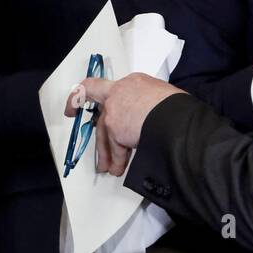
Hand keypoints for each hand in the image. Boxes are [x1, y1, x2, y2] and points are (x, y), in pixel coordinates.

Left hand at [63, 73, 182, 176]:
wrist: (174, 114)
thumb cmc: (176, 104)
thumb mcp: (163, 94)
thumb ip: (149, 101)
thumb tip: (153, 112)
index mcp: (132, 83)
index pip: (104, 87)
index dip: (84, 94)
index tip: (75, 103)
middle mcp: (118, 94)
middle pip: (101, 115)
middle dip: (101, 134)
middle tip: (91, 138)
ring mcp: (114, 112)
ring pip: (105, 134)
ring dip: (108, 153)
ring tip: (110, 167)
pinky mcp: (115, 129)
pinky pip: (116, 148)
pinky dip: (118, 160)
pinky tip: (119, 169)